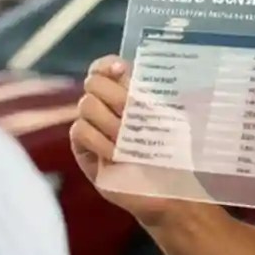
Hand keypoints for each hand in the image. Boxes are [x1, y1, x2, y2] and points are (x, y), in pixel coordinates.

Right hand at [70, 55, 184, 224]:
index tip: (121, 70)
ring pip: (86, 105)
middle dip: (114, 95)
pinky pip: (80, 131)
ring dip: (110, 121)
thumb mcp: (169, 116)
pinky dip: (99, 141)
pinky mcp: (83, 150)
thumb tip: (132, 68)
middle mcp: (106, 106)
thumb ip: (150, 91)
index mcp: (126, 93)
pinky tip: (115, 154)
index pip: (104, 68)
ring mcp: (93, 127)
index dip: (107, 65)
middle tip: (131, 113)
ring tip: (127, 140)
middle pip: (92, 83)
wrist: (168, 189)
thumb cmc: (174, 152)